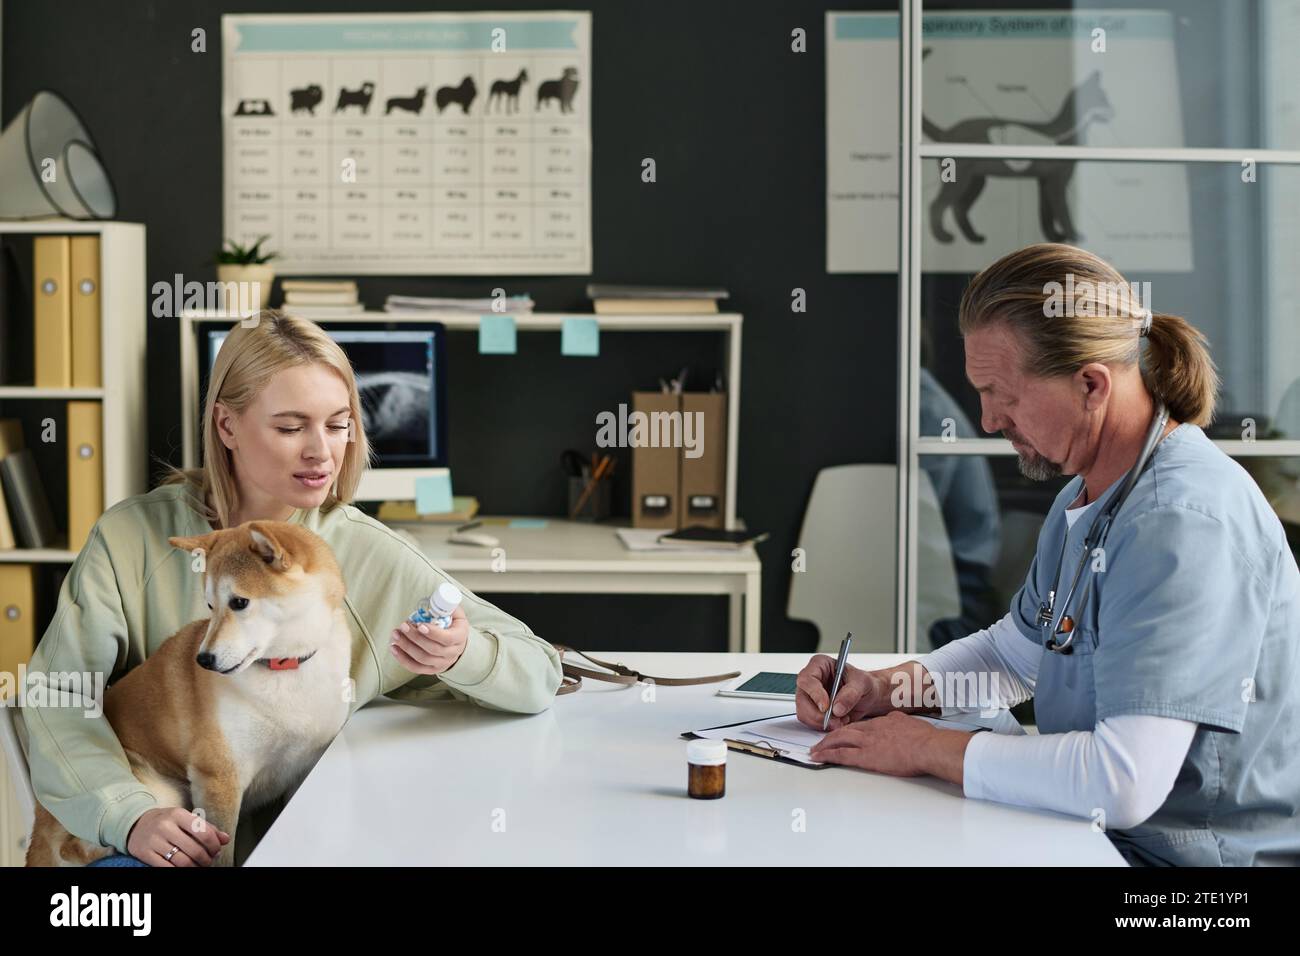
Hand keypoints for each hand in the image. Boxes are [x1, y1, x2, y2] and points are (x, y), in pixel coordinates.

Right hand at [125, 807, 229, 866]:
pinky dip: (180, 871)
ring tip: (198, 866)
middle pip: (194, 850)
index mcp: (179, 814)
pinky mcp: (145, 853)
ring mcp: (154, 841)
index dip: (214, 846)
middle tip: (208, 861)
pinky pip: (167, 868)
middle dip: (206, 859)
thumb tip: (225, 839)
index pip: (204, 833)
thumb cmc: (168, 822)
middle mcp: (166, 826)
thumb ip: (207, 828)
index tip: (216, 851)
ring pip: (182, 862)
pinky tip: (185, 869)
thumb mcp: (186, 819)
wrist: (136, 824)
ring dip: (195, 867)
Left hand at [390, 604, 468, 674]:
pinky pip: (416, 668)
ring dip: (406, 647)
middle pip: (432, 649)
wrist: (457, 644)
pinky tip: (394, 648)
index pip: (447, 639)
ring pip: (422, 659)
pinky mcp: (431, 670)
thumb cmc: (454, 625)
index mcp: (459, 637)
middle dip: (415, 637)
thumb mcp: (456, 614)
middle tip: (403, 626)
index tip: (419, 624)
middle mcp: (452, 653)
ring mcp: (442, 663)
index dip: (433, 633)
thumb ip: (447, 607)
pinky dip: (403, 659)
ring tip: (395, 634)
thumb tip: (435, 598)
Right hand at [795, 656, 888, 730]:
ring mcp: (810, 696)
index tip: (826, 707)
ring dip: (821, 722)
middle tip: (835, 720)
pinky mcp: (812, 710)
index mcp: (820, 665)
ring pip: (804, 713)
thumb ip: (851, 694)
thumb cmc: (864, 684)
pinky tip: (837, 722)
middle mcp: (811, 680)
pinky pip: (810, 722)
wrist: (868, 697)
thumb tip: (837, 708)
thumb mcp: (862, 684)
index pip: (807, 679)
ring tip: (840, 720)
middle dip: (818, 714)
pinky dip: (823, 726)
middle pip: (802, 699)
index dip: (814, 694)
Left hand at [810, 711, 949, 775]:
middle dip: (831, 735)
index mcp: (882, 722)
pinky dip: (828, 755)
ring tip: (815, 750)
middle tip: (822, 741)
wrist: (928, 747)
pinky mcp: (867, 757)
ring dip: (824, 744)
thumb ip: (899, 722)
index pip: (860, 724)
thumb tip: (897, 723)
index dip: (848, 729)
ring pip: (839, 740)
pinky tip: (819, 757)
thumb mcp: (909, 723)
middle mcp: (871, 729)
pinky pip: (841, 755)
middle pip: (845, 730)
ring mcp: (867, 742)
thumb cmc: (925, 739)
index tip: (842, 733)